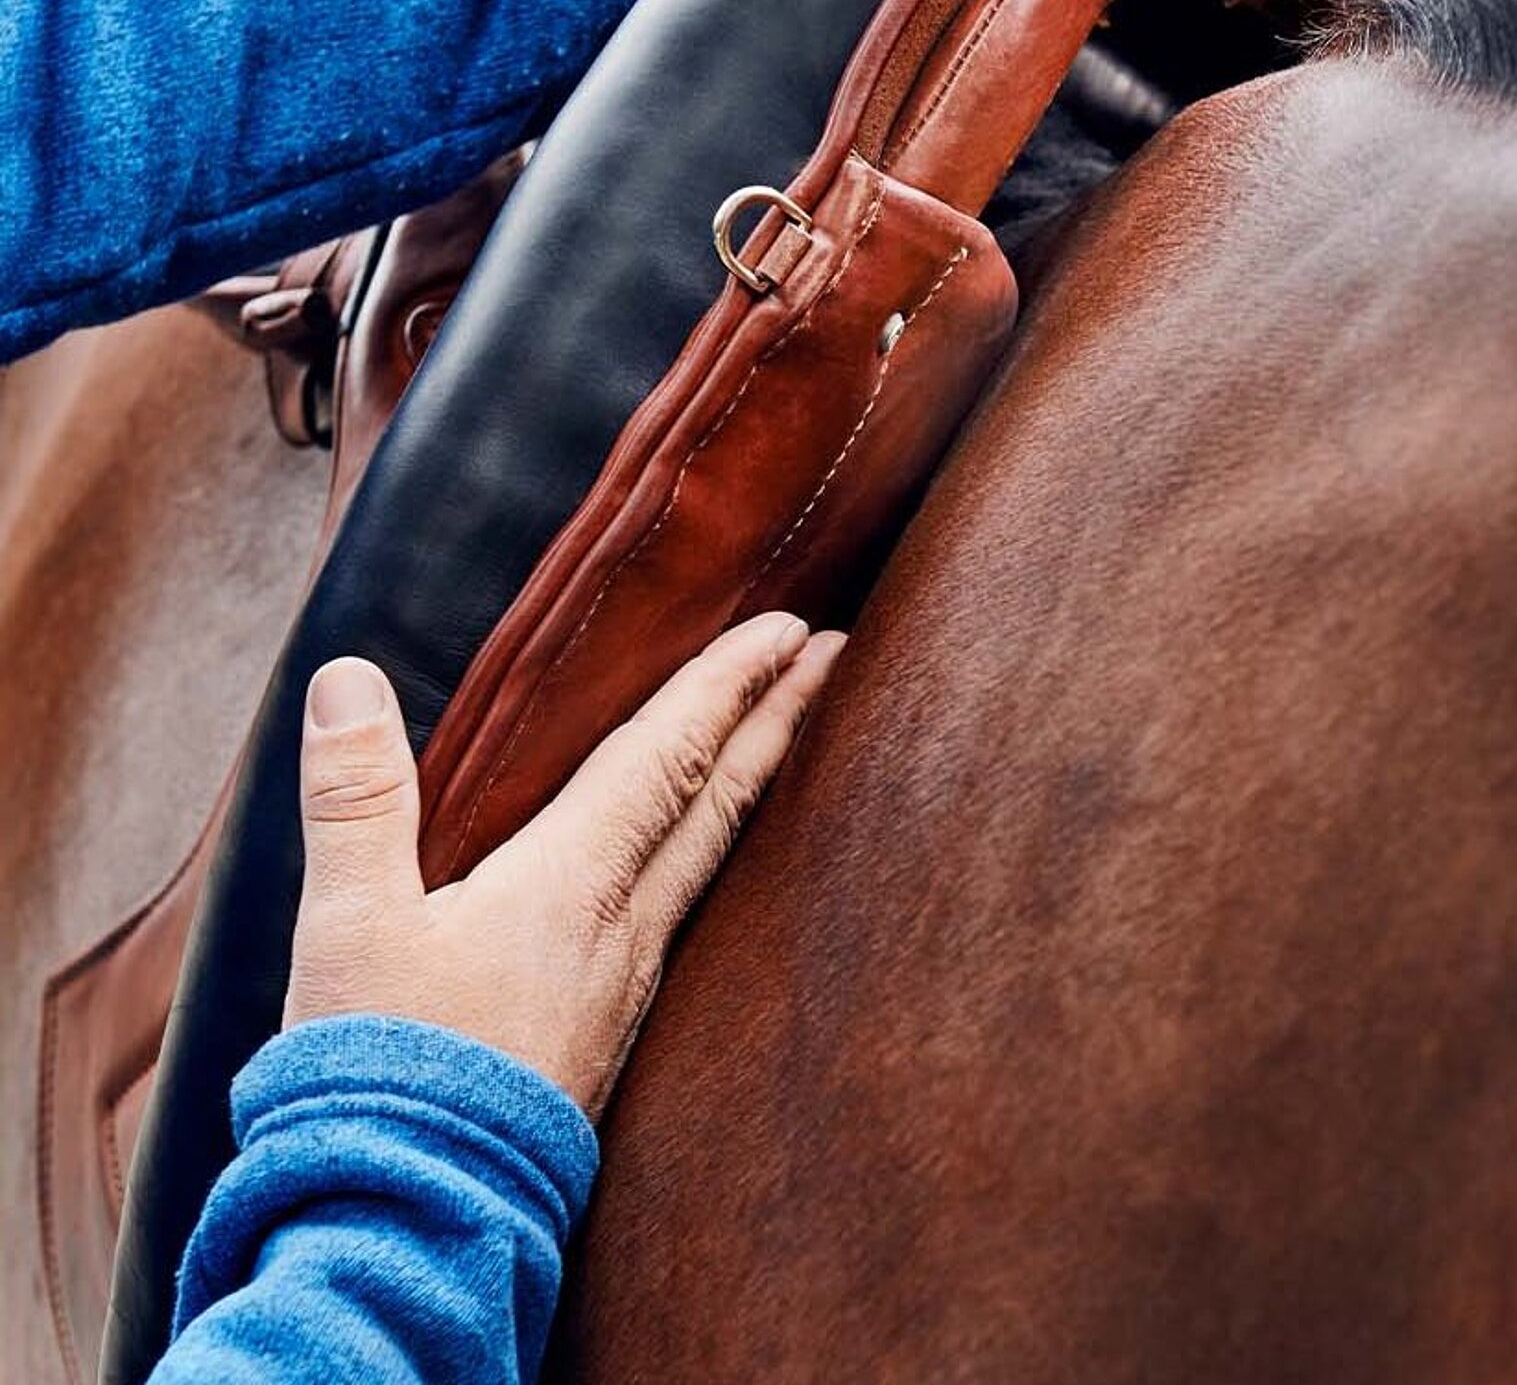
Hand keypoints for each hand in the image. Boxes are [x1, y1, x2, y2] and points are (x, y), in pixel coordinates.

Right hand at [283, 612, 843, 1117]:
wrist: (414, 1218)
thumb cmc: (380, 1072)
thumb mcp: (349, 924)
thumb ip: (356, 797)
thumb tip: (346, 677)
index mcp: (572, 885)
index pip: (669, 758)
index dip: (727, 685)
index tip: (789, 629)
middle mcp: (625, 927)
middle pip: (721, 799)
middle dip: (780, 716)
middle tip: (837, 653)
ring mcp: (629, 983)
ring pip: (713, 855)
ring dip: (756, 778)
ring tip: (790, 730)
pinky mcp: (614, 1028)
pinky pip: (687, 911)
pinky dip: (714, 850)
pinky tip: (706, 858)